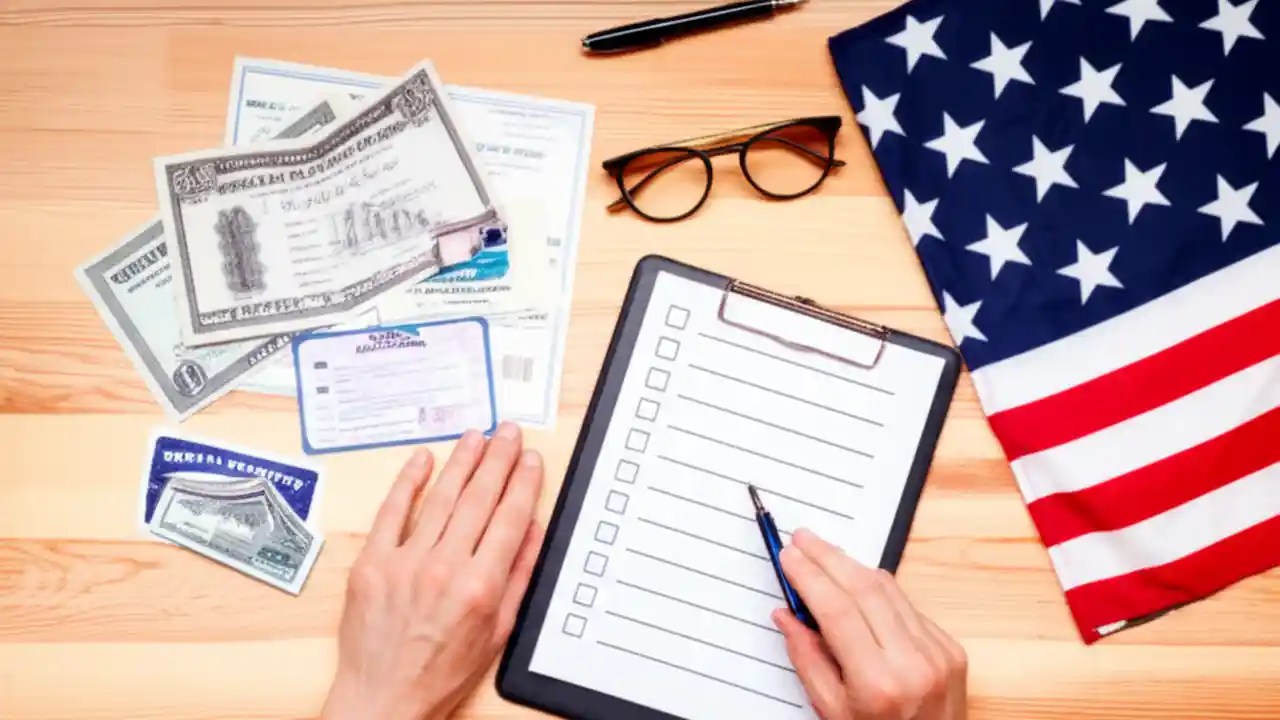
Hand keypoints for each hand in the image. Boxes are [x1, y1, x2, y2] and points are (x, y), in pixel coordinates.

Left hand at [322, 422, 544, 719]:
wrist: (385, 699)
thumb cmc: (441, 673)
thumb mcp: (498, 632)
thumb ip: (517, 577)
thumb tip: (532, 531)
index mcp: (481, 586)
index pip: (509, 518)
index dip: (524, 483)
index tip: (531, 460)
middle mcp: (445, 568)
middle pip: (478, 499)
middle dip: (498, 460)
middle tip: (508, 433)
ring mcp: (405, 562)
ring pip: (440, 498)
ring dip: (461, 462)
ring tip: (476, 437)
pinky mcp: (372, 563)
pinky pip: (392, 512)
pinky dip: (407, 483)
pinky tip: (422, 459)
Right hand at [776, 529, 967, 719]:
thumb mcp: (832, 714)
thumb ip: (807, 661)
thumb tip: (786, 614)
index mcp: (878, 684)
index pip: (837, 611)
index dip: (810, 577)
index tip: (789, 556)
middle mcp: (913, 662)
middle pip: (864, 589)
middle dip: (828, 557)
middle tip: (802, 540)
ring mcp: (937, 652)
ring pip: (889, 589)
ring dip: (852, 566)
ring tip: (823, 553)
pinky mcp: (950, 648)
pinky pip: (907, 606)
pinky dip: (878, 590)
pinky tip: (856, 584)